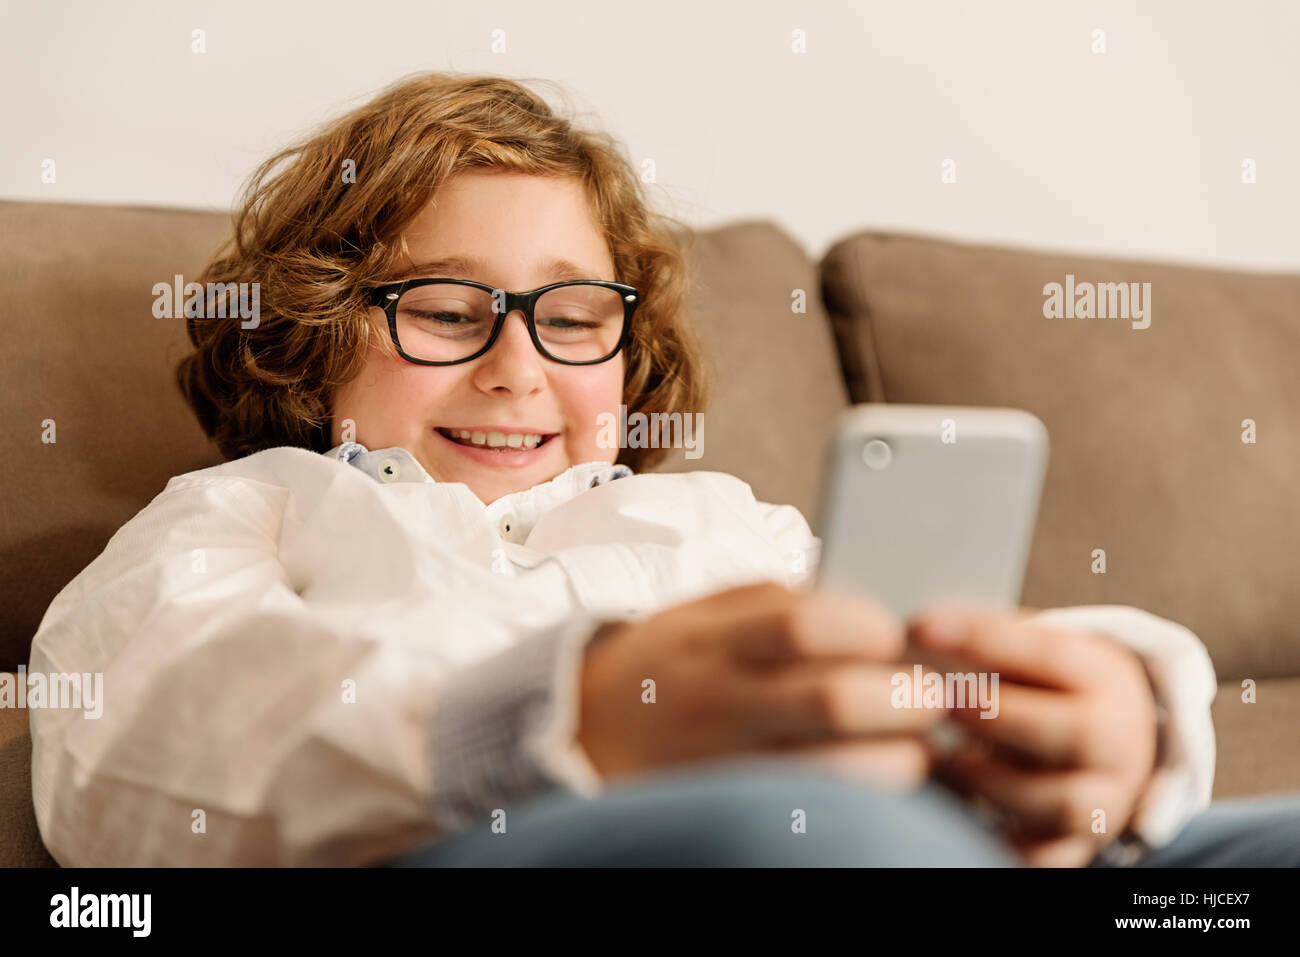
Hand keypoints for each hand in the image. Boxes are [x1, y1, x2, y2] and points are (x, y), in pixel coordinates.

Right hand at [576, 581, 946, 790]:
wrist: (585, 737)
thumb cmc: (665, 668)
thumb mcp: (702, 613)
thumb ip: (778, 604)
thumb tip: (867, 616)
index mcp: (713, 644)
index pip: (803, 626)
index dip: (865, 627)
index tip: (887, 635)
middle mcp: (721, 707)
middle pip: (836, 703)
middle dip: (905, 700)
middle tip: (925, 698)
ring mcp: (728, 769)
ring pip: (841, 775)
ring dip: (899, 761)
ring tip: (905, 746)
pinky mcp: (737, 815)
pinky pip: (822, 816)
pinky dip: (868, 803)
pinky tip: (874, 782)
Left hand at [909, 606, 1157, 866]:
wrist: (1095, 748)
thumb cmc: (1040, 688)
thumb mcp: (1023, 650)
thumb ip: (975, 637)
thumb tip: (913, 631)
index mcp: (1106, 678)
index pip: (1052, 654)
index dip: (987, 639)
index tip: (927, 628)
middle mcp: (1118, 744)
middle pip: (1079, 734)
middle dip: (1001, 716)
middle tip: (943, 702)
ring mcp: (1103, 802)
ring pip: (1063, 804)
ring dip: (991, 781)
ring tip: (939, 759)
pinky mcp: (1075, 848)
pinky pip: (1041, 855)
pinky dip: (993, 837)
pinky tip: (949, 808)